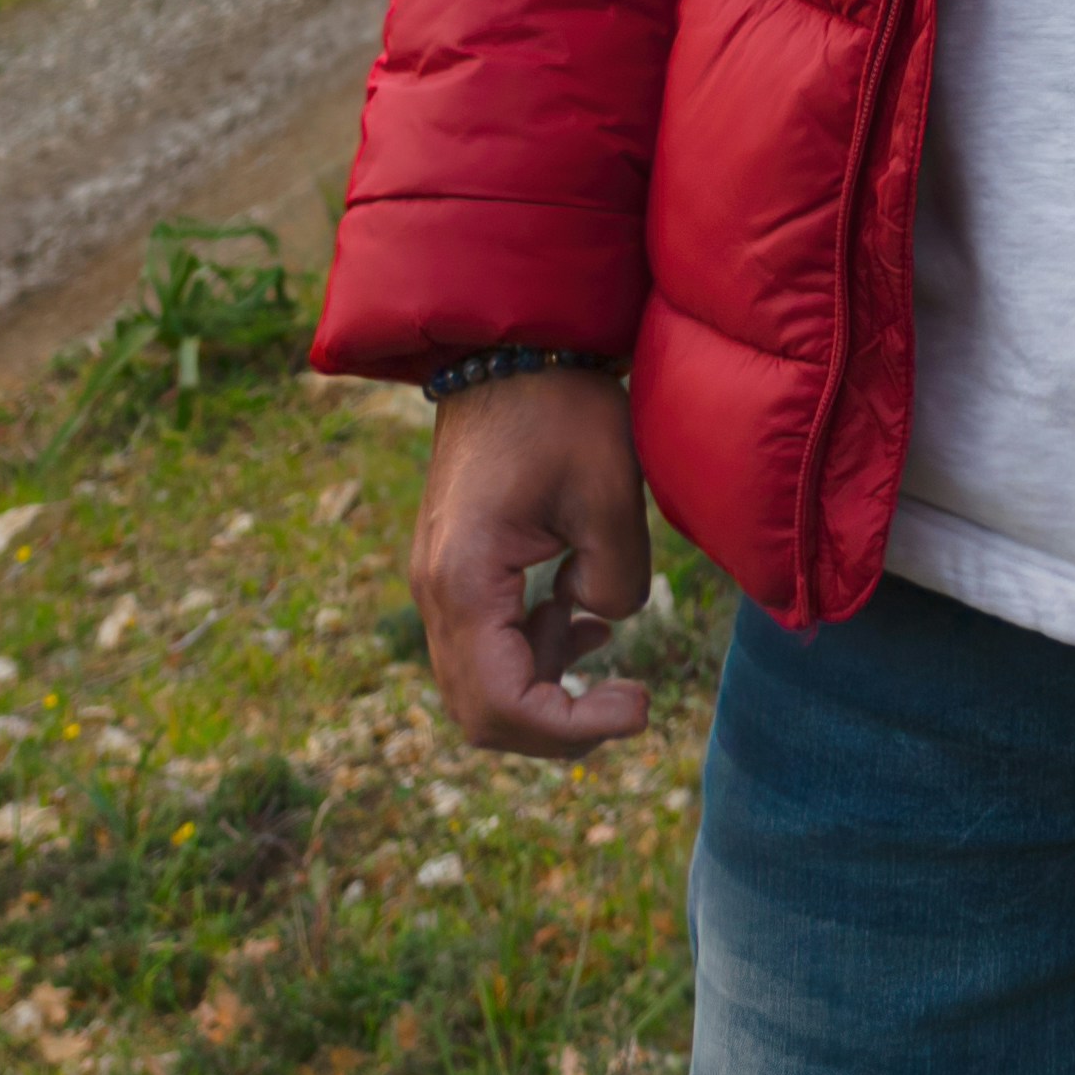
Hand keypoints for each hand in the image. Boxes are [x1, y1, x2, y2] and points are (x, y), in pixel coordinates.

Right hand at [409, 371, 655, 759]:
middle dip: (557, 726)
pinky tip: (582, 619)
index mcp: (464, 579)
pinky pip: (484, 643)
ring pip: (480, 684)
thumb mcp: (610, 492)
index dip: (574, 727)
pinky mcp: (453, 566)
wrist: (509, 346)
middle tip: (629, 703)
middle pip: (482, 712)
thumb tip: (600, 623)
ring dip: (545, 687)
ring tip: (609, 651)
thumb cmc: (561, 409)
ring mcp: (437, 579)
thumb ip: (617, 580)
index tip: (639, 705)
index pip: (504, 706)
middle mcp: (434, 591)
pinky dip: (533, 651)